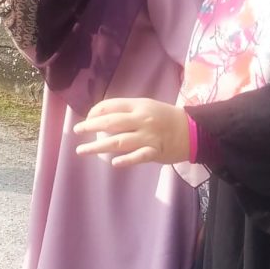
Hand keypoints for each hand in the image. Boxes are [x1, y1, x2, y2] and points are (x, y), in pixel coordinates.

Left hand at [74, 98, 188, 167]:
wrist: (193, 130)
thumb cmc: (166, 117)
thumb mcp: (147, 106)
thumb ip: (127, 110)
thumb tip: (102, 116)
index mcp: (138, 106)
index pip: (111, 106)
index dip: (95, 112)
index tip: (87, 119)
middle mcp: (141, 120)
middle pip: (111, 122)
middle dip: (90, 126)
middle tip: (76, 131)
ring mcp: (148, 137)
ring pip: (120, 141)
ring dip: (98, 146)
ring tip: (82, 150)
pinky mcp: (156, 152)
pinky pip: (139, 156)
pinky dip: (127, 160)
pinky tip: (114, 162)